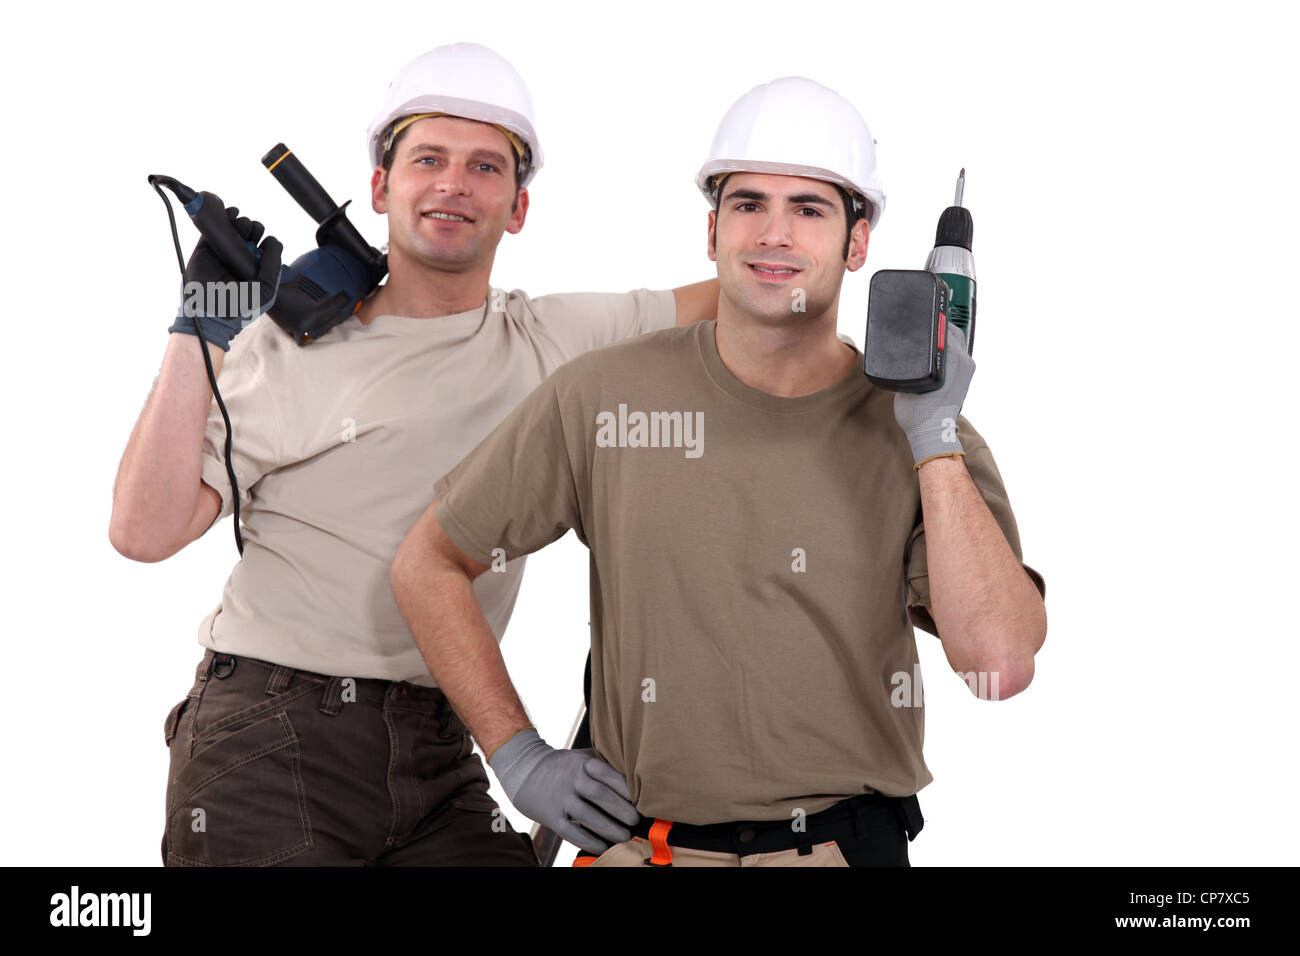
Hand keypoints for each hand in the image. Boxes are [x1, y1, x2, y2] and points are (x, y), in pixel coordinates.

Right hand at [169, 207, 282, 350]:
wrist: (209, 312)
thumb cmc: (239, 308)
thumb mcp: (265, 291)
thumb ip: (272, 267)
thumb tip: (273, 242)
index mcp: (257, 269)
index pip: (265, 247)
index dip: (268, 241)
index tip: (265, 243)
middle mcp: (241, 259)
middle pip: (251, 232)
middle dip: (254, 228)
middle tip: (251, 234)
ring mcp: (224, 252)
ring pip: (236, 227)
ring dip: (241, 222)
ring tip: (241, 227)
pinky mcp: (206, 247)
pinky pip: (215, 226)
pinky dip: (222, 215)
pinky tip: (229, 213)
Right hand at [489, 729, 639, 853]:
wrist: (524, 769)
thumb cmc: (564, 765)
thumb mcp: (582, 757)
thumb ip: (604, 765)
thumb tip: (636, 779)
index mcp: (583, 763)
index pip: (608, 775)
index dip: (626, 788)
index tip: (642, 799)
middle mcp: (572, 779)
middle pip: (600, 795)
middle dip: (622, 810)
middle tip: (637, 821)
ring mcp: (560, 798)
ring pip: (587, 816)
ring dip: (609, 829)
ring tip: (625, 837)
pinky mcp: (551, 816)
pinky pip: (571, 832)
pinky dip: (588, 841)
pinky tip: (603, 847)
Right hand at [893, 321, 974, 464]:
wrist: (931, 431)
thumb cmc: (919, 411)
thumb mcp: (911, 379)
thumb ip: (915, 360)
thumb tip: (914, 345)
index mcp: (950, 358)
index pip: (946, 327)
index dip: (936, 317)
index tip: (926, 309)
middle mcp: (962, 361)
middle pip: (955, 332)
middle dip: (943, 324)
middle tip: (927, 319)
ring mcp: (966, 370)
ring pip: (959, 343)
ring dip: (947, 337)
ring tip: (931, 334)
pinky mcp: (965, 378)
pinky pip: (960, 356)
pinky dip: (950, 350)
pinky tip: (937, 351)